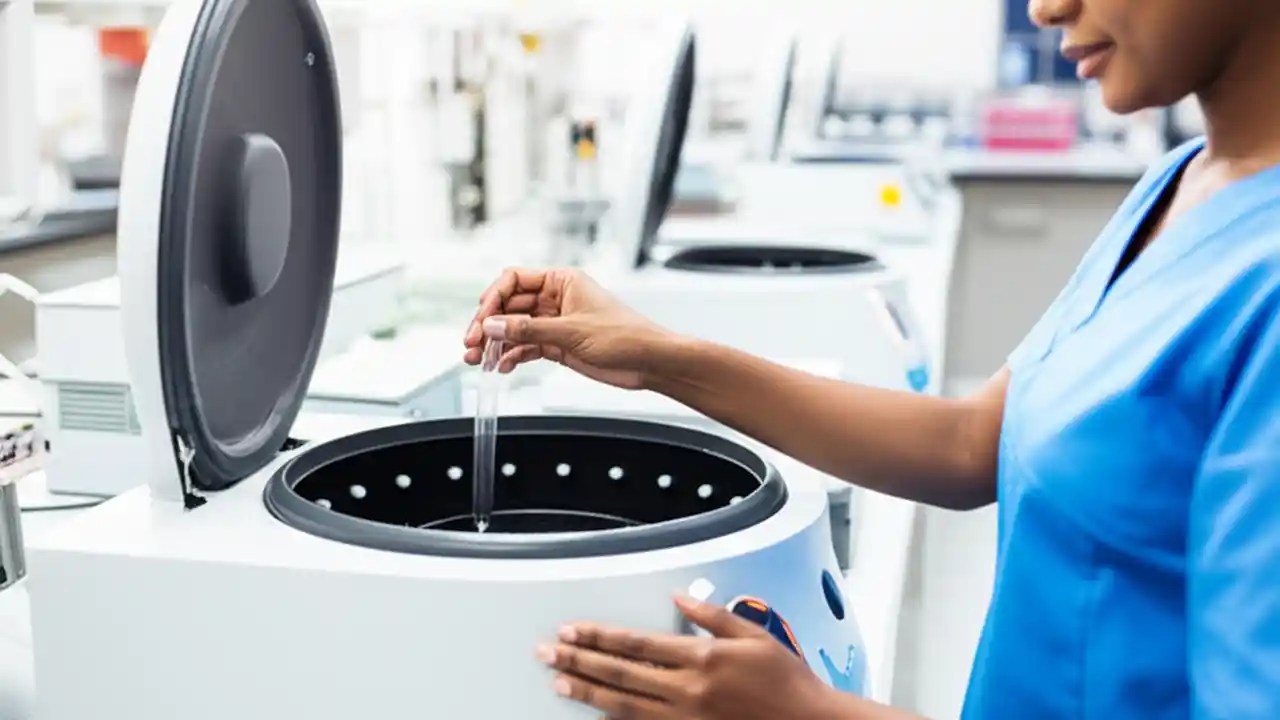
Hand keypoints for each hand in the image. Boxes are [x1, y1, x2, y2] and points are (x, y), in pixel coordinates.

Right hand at [463, 267, 675, 389]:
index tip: (481, 321)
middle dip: (489, 326)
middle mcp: (556, 298)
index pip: (514, 280)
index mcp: (562, 281)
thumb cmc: (625, 336)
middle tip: (472, 345)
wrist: (649, 362)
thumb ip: (529, 330)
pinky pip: (526, 346)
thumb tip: (494, 327)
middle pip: (509, 306)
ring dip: (496, 344)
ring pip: (514, 329)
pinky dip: (512, 356)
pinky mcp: (558, 344)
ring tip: (479, 360)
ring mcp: (555, 322)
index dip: (493, 299)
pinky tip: (502, 366)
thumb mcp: (572, 332)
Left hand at [536, 595, 840, 718]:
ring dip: (587, 692)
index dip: (599, 636)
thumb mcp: (755, 636)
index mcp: (703, 658)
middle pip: (619, 674)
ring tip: (560, 683)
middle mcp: (688, 692)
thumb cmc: (788, 684)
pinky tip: (595, 716)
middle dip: (579, 661)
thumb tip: (679, 600)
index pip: (636, 644)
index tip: (572, 630)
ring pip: (622, 706)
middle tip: (548, 653)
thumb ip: (711, 617)